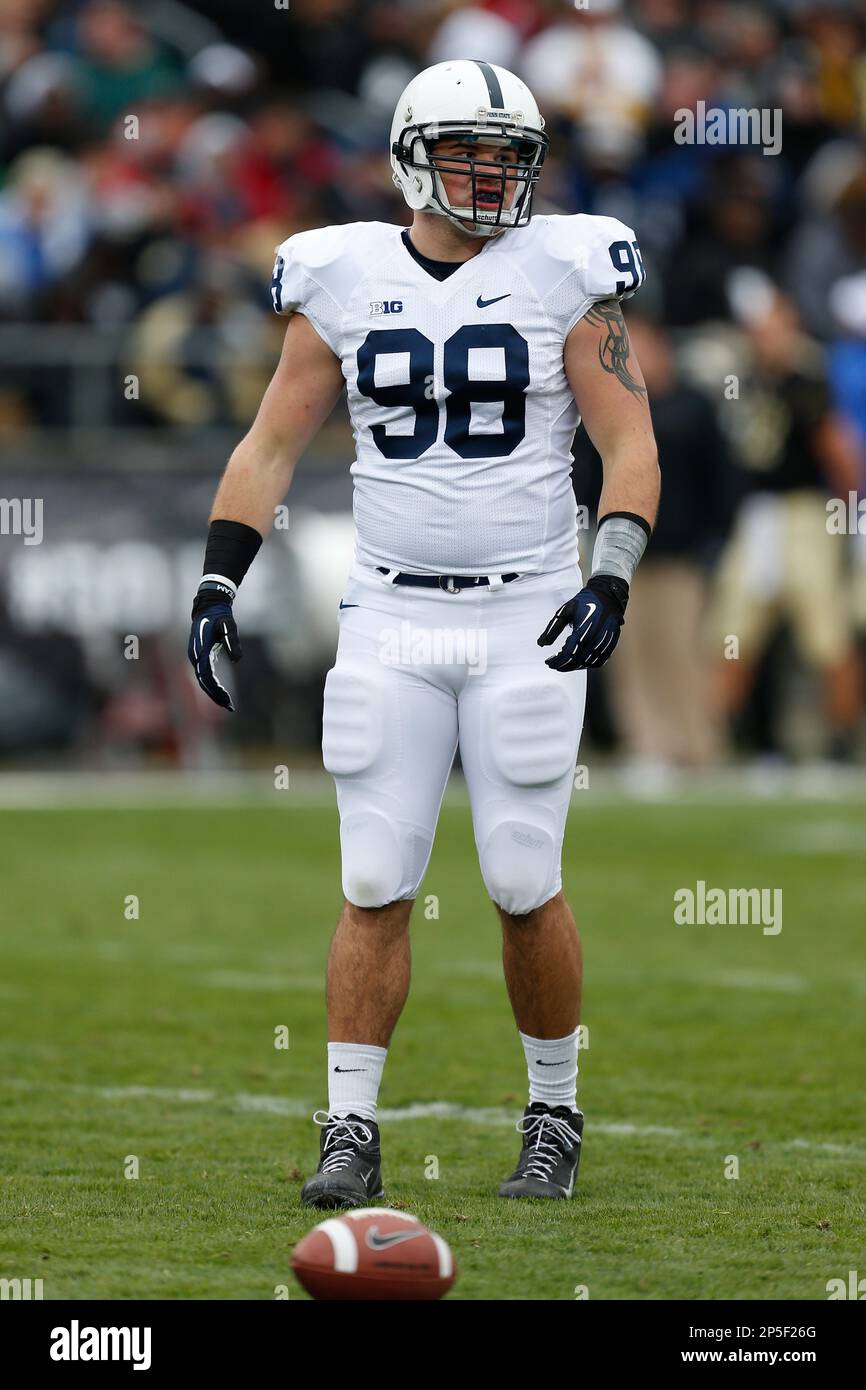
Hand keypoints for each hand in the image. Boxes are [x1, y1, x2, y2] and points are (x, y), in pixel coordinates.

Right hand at [188, 587, 241, 709]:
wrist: (208, 606)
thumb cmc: (220, 616)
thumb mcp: (229, 626)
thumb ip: (232, 641)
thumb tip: (237, 660)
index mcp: (200, 651)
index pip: (206, 676)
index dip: (216, 689)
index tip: (227, 699)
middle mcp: (194, 656)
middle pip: (203, 682)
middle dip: (216, 695)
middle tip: (230, 707)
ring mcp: (195, 657)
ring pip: (203, 680)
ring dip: (214, 692)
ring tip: (227, 704)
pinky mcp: (199, 657)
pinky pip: (204, 675)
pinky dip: (212, 685)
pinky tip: (222, 692)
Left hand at [537, 574, 627, 670]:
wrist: (607, 595)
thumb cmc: (584, 602)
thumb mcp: (565, 612)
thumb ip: (552, 629)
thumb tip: (541, 644)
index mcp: (582, 629)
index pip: (567, 653)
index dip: (557, 661)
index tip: (549, 662)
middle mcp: (594, 637)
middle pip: (577, 661)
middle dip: (564, 666)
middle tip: (555, 665)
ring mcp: (604, 641)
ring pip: (588, 663)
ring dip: (575, 666)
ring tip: (566, 664)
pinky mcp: (611, 643)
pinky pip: (601, 660)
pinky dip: (589, 665)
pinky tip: (581, 662)